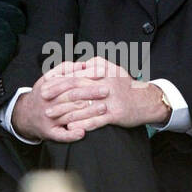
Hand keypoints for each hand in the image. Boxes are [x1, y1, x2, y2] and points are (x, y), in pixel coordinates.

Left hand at [42, 57, 169, 132]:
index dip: (59, 81)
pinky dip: (83, 124)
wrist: (147, 100)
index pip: (76, 75)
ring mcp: (110, 100)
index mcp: (103, 73)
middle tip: (44, 101)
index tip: (46, 85)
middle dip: (58, 96)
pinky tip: (71, 129)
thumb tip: (80, 63)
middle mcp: (105, 84)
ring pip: (84, 105)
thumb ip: (97, 64)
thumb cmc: (127, 86)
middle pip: (76, 89)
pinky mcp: (116, 113)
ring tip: (52, 116)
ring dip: (66, 112)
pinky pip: (96, 120)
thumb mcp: (114, 69)